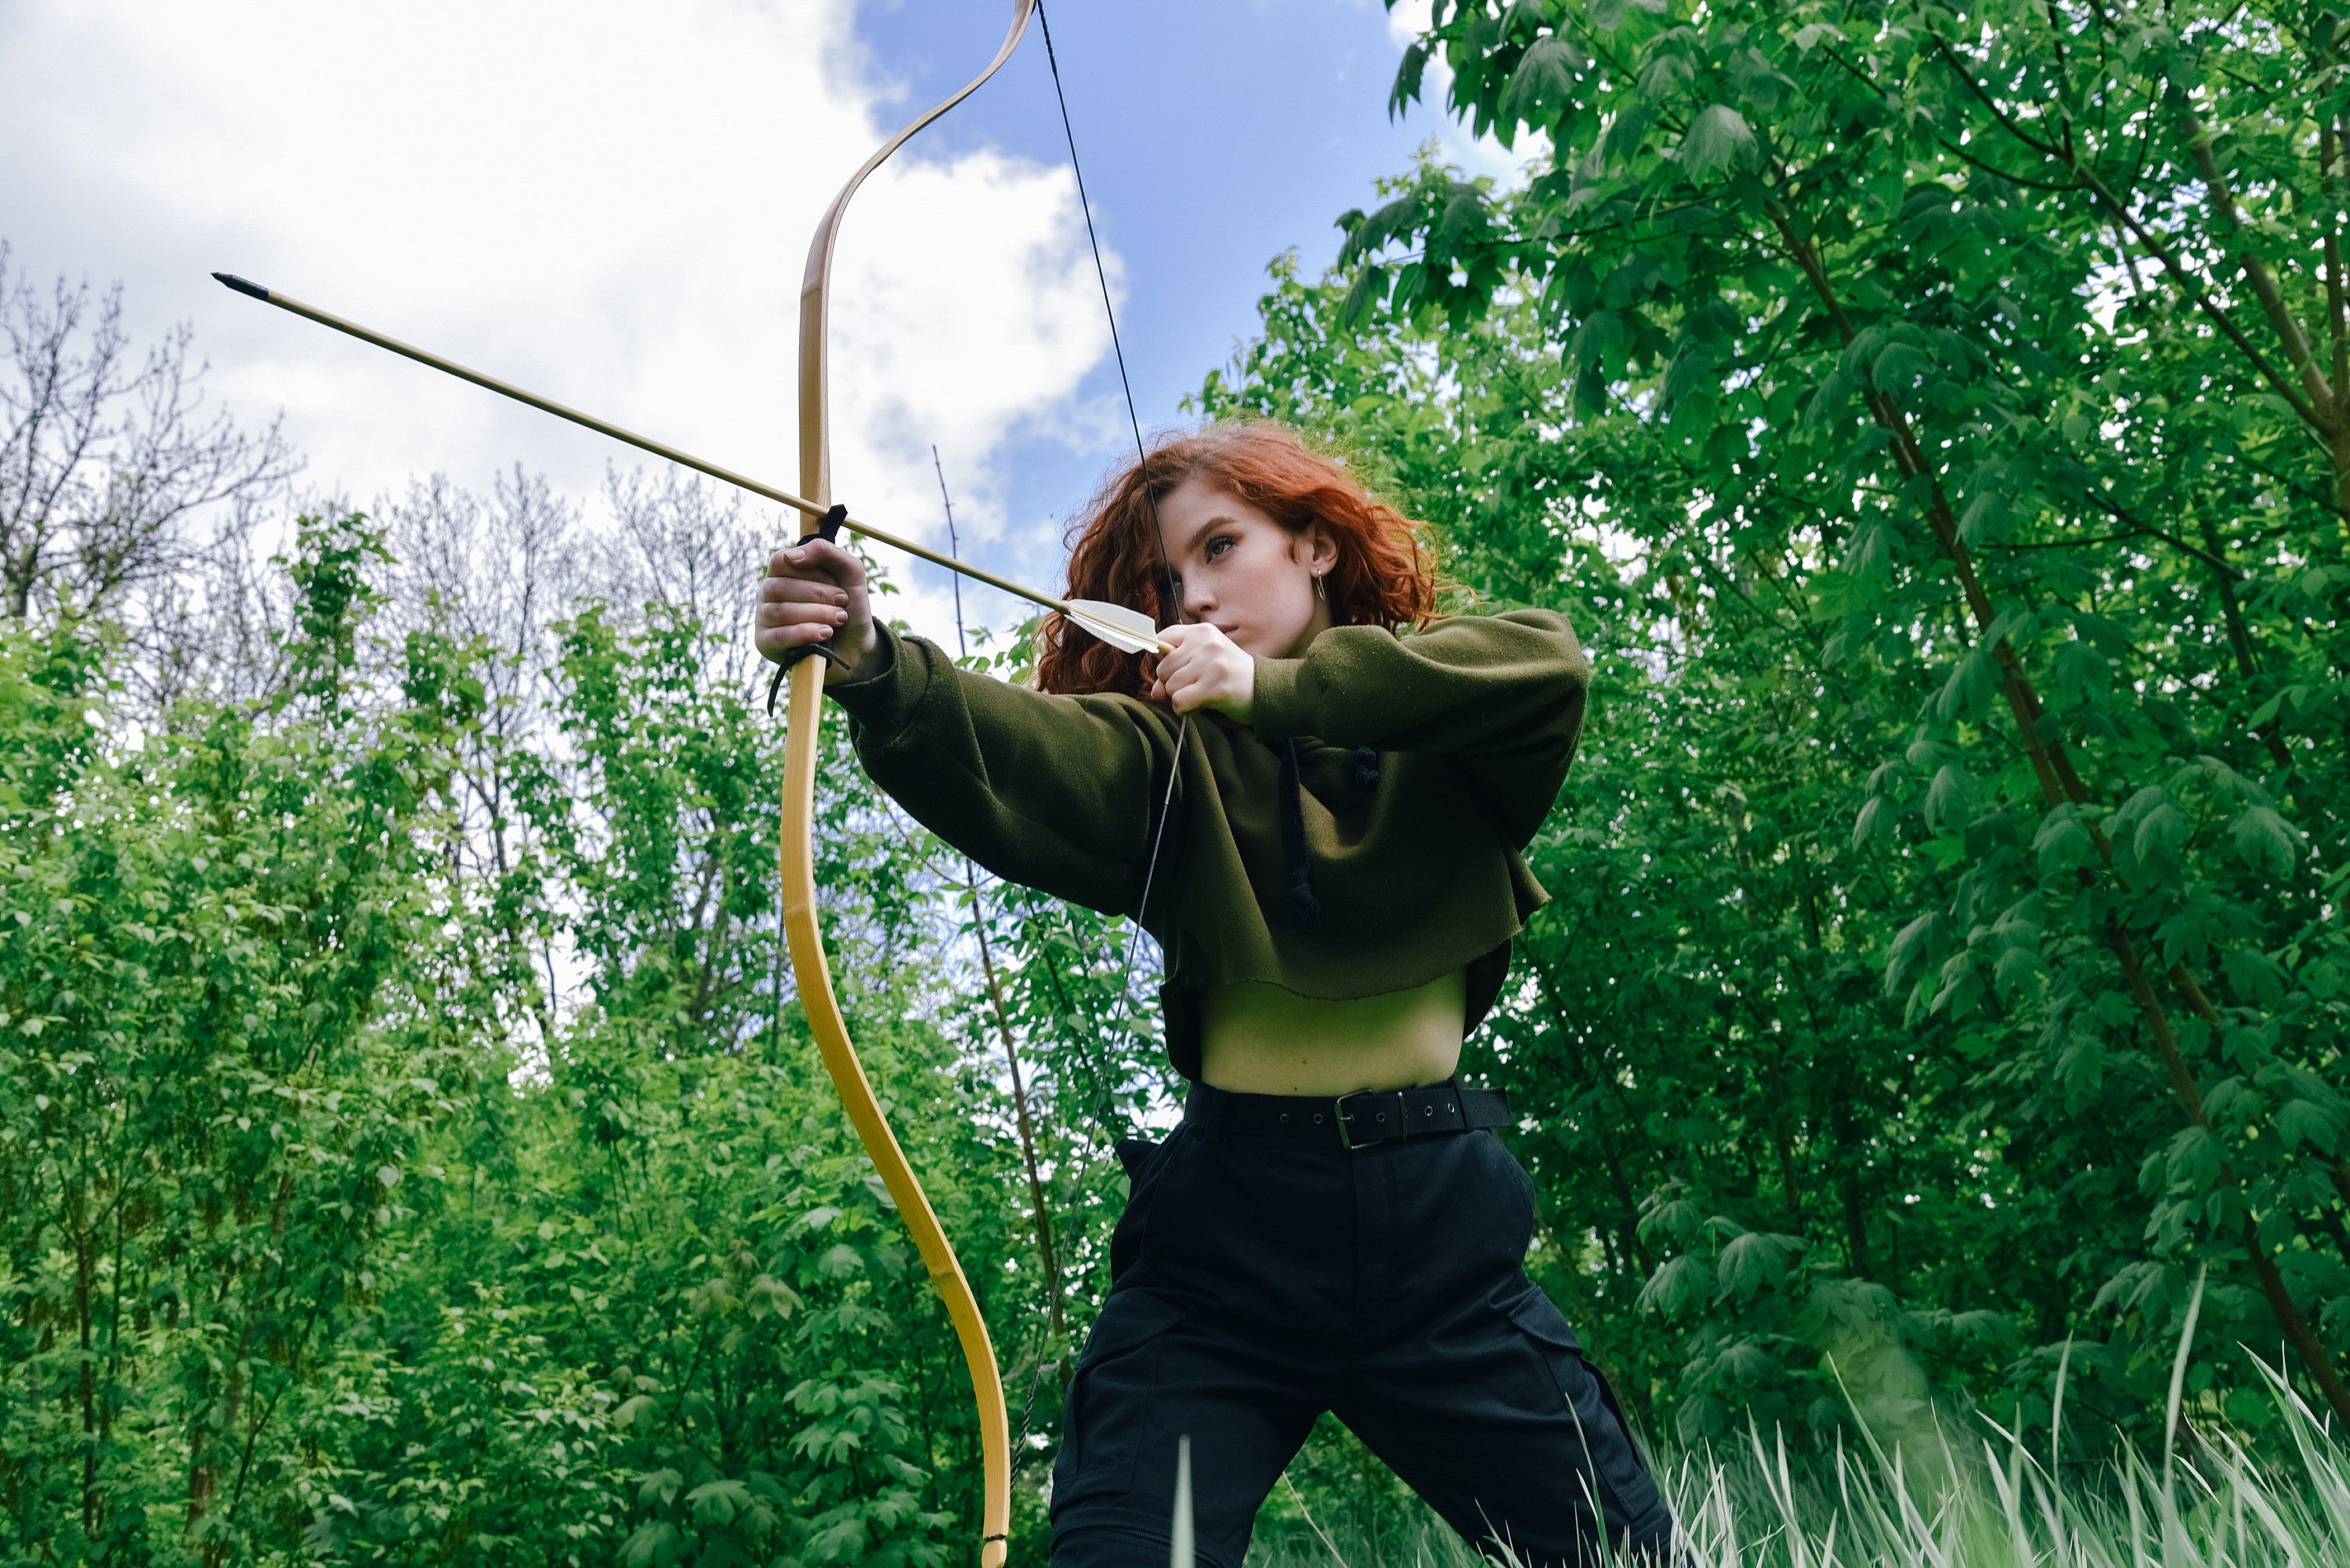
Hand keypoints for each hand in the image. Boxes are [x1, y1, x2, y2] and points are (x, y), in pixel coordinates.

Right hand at [755, 536, 873, 683]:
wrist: (856, 645)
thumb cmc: (848, 606)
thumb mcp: (848, 572)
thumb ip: (825, 552)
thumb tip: (792, 556)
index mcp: (782, 573)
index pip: (780, 560)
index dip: (810, 569)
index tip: (836, 581)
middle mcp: (767, 593)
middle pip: (779, 587)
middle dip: (818, 594)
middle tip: (843, 602)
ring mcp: (764, 618)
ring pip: (781, 611)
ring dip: (817, 613)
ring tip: (840, 618)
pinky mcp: (766, 643)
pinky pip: (780, 636)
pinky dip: (807, 633)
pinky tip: (826, 633)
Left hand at [1150, 622, 1253, 720]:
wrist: (1265, 690)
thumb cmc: (1231, 675)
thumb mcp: (1204, 663)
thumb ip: (1176, 671)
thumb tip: (1155, 692)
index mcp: (1202, 631)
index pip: (1162, 639)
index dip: (1160, 658)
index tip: (1170, 670)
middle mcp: (1206, 643)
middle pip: (1163, 668)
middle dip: (1171, 684)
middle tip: (1192, 687)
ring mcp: (1211, 664)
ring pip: (1170, 686)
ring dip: (1179, 698)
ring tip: (1199, 696)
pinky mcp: (1214, 686)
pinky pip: (1179, 701)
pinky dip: (1184, 709)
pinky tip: (1198, 707)